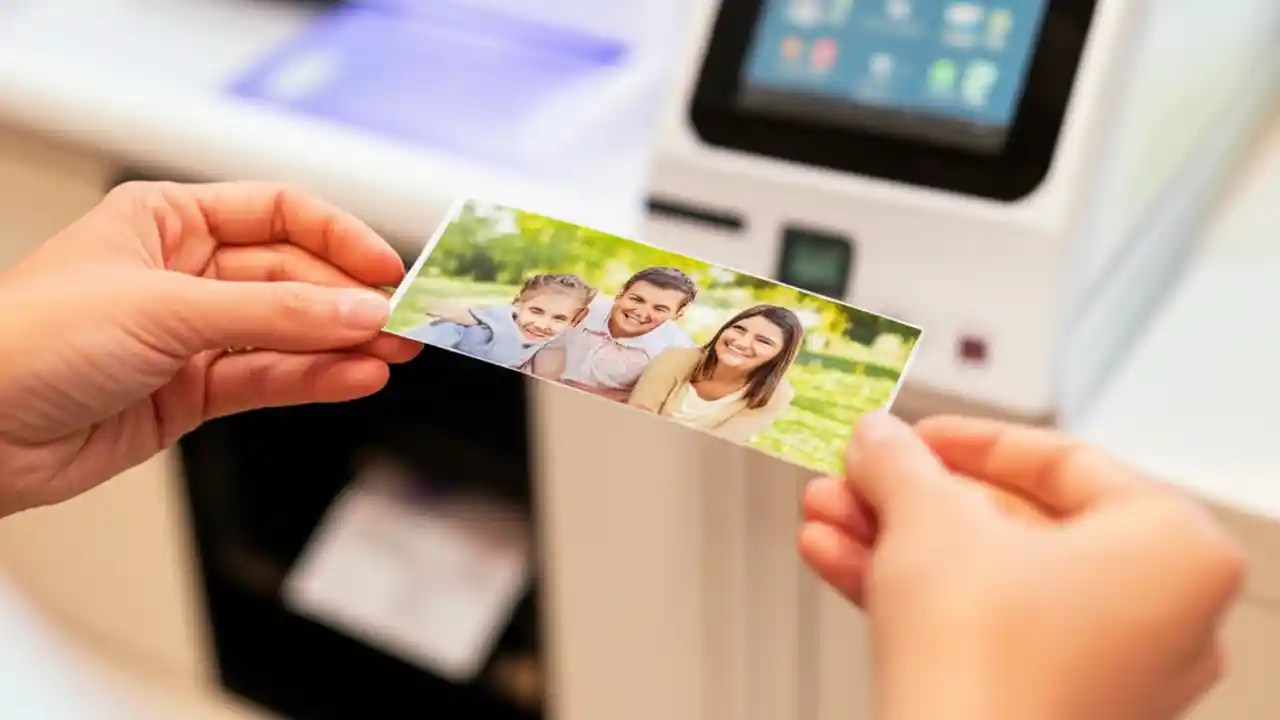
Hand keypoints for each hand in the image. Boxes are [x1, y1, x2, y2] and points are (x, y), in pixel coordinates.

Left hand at [0, 181, 420, 516]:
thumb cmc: (27, 340)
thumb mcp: (164, 309)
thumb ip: (273, 314)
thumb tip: (357, 310)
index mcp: (167, 220)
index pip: (278, 213)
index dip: (338, 237)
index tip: (386, 268)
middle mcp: (185, 273)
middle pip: (293, 278)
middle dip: (349, 300)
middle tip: (406, 321)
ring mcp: (192, 336)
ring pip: (288, 334)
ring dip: (343, 344)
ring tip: (395, 353)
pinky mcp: (192, 393)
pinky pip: (268, 380)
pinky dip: (313, 380)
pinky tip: (353, 378)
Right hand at [798, 413, 1245, 719]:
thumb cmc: (990, 661)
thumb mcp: (929, 520)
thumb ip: (901, 463)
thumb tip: (880, 440)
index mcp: (1171, 548)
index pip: (1062, 460)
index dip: (969, 439)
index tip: (914, 435)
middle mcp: (1160, 614)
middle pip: (1011, 525)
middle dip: (910, 499)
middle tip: (860, 476)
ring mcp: (1108, 670)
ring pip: (983, 579)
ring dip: (892, 541)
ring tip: (828, 515)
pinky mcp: (1053, 708)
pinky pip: (980, 630)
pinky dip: (912, 594)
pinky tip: (839, 560)